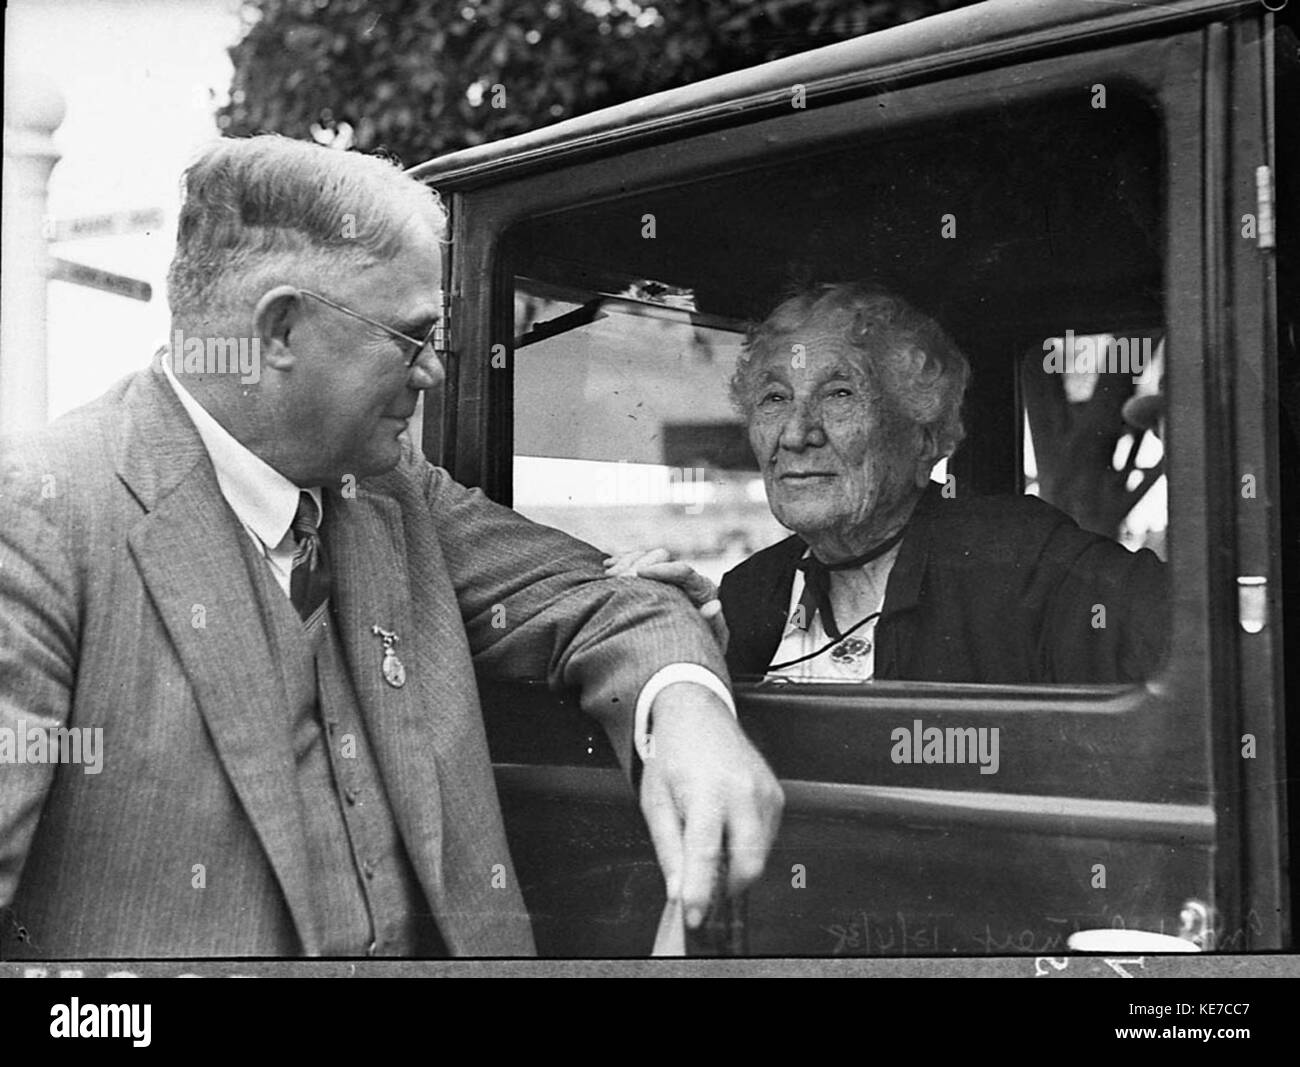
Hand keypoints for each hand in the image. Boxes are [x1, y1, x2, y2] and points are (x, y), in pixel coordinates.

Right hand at [604, 549, 728, 650]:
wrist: (696, 649)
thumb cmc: (705, 645)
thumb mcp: (712, 639)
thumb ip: (713, 623)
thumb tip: (715, 605)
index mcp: (702, 589)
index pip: (683, 571)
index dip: (662, 569)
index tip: (640, 572)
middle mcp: (686, 579)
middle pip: (661, 560)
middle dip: (636, 563)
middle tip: (614, 573)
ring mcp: (670, 579)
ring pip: (647, 560)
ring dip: (626, 562)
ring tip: (608, 571)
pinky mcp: (656, 583)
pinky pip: (638, 565)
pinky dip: (623, 564)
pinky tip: (608, 567)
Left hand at [639, 681, 783, 929]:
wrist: (698, 714)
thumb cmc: (672, 757)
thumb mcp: (655, 801)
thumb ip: (668, 849)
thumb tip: (678, 891)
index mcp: (706, 793)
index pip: (707, 855)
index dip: (701, 892)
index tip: (693, 917)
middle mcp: (743, 793)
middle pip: (748, 863)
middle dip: (727, 888)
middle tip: (704, 890)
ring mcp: (766, 794)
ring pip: (760, 855)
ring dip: (737, 866)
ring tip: (711, 844)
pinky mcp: (777, 796)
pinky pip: (767, 838)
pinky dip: (748, 846)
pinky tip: (727, 827)